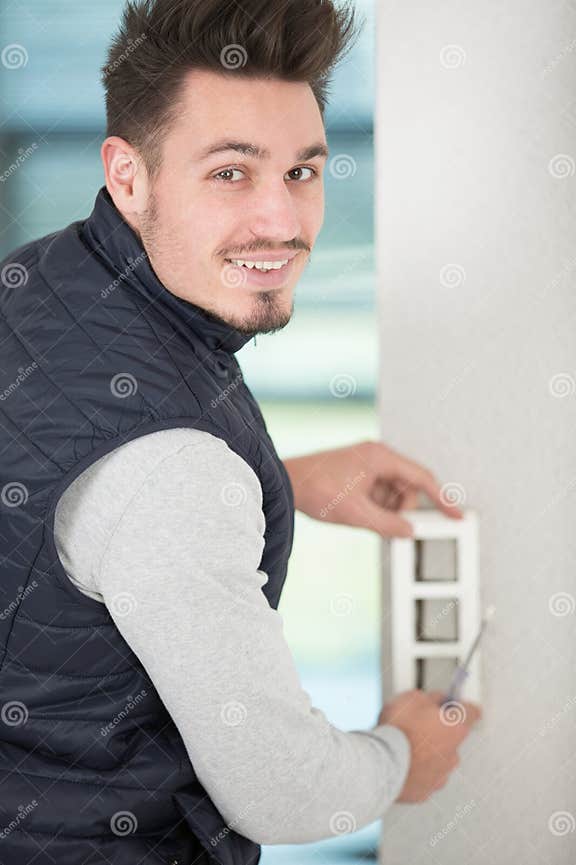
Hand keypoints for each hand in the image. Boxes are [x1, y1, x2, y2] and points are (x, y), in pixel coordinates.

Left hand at [283, 439, 463, 538]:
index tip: (456, 515)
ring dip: (385, 511)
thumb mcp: (356, 514)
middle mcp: (376, 456)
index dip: (442, 499)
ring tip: (364, 519)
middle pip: (407, 488)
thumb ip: (388, 525)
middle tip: (390, 527)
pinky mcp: (356, 474)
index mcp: (381, 457)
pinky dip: (375, 508)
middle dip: (402, 510)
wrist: (284, 483)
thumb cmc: (315, 488)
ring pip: (392, 494)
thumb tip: (410, 532)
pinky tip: (360, 515)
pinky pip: (377, 494)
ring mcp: (365, 465)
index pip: (422, 478)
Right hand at [378, 689, 481, 802]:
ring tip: (405, 745)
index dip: (460, 705)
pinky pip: (424, 776)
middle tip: (418, 724)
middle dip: (438, 730)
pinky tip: (400, 761)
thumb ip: (430, 699)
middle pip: (453, 738)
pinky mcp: (425, 791)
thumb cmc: (398, 731)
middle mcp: (454, 754)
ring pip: (439, 759)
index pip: (472, 711)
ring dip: (427, 752)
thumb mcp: (412, 698)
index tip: (453, 703)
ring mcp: (441, 775)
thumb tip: (433, 701)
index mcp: (455, 728)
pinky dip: (415, 769)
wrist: (381, 764)